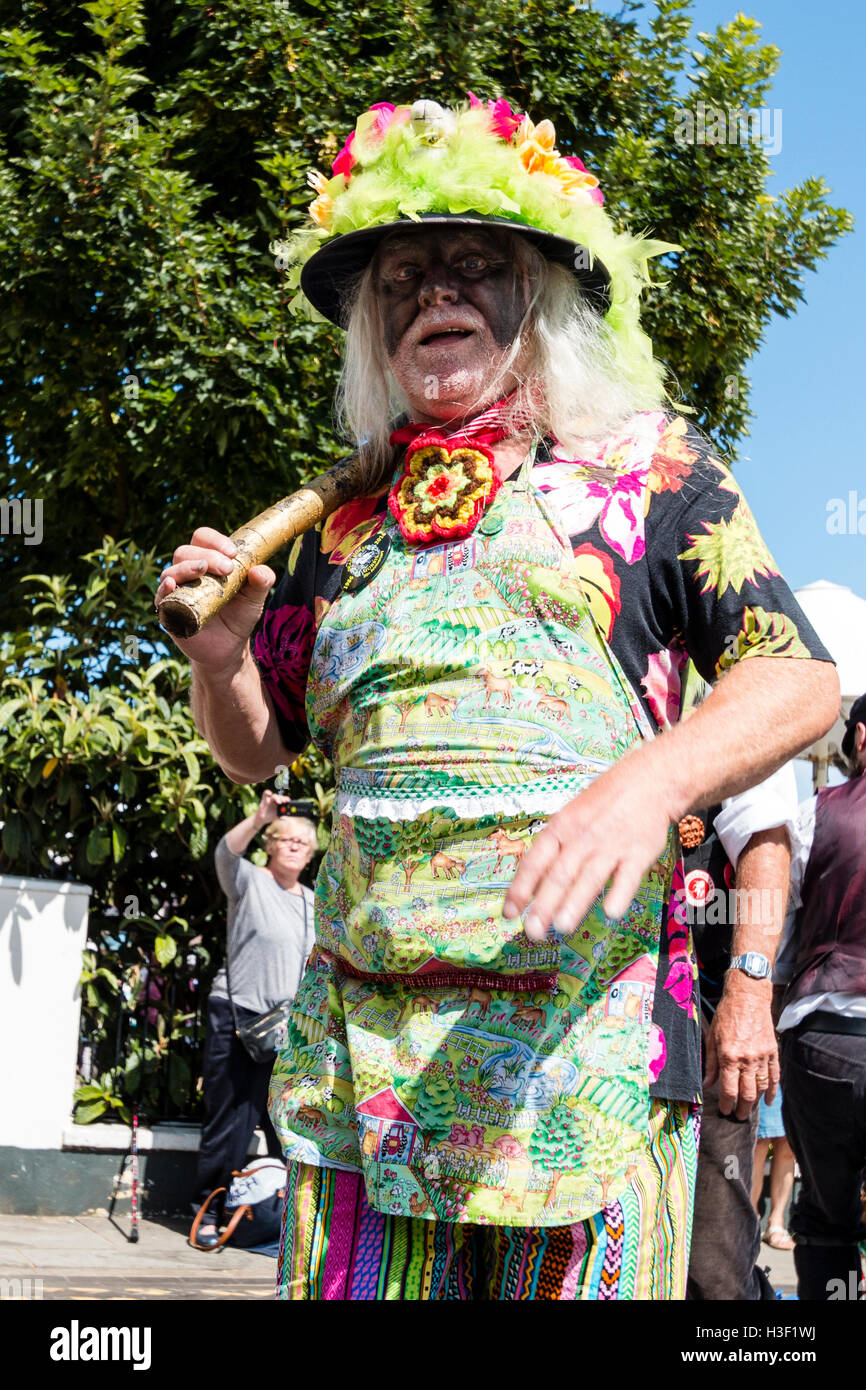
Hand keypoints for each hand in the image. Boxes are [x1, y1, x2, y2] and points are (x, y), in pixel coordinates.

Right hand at [154, 526, 275, 670]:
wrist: (228, 649)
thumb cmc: (239, 617)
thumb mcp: (254, 599)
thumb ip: (262, 582)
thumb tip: (261, 571)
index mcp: (208, 561)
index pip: (203, 539)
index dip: (215, 541)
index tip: (233, 552)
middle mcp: (188, 572)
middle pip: (185, 551)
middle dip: (206, 555)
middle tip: (227, 568)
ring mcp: (176, 591)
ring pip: (171, 570)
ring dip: (186, 567)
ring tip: (203, 570)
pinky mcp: (168, 611)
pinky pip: (160, 596)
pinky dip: (164, 589)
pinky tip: (172, 585)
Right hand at [254, 790, 289, 826]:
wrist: (262, 819)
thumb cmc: (270, 816)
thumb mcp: (277, 817)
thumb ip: (281, 816)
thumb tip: (286, 818)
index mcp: (279, 803)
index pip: (284, 798)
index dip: (286, 799)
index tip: (288, 801)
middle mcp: (275, 800)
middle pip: (279, 796)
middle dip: (282, 798)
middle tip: (283, 802)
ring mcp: (269, 800)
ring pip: (274, 795)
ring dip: (277, 798)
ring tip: (279, 802)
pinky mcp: (263, 800)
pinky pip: (265, 793)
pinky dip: (267, 792)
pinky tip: (269, 793)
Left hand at [503, 755, 671, 939]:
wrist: (649, 780)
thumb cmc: (604, 802)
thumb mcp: (571, 816)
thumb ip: (556, 850)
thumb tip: (534, 885)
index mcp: (561, 828)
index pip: (535, 861)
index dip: (520, 888)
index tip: (509, 913)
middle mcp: (583, 838)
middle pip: (559, 874)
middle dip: (544, 905)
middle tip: (532, 932)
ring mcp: (611, 846)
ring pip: (589, 878)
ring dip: (575, 903)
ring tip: (562, 927)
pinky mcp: (639, 853)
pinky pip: (628, 877)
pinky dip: (619, 894)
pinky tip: (611, 912)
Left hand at [704, 976, 778, 1119]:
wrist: (748, 997)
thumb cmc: (727, 1015)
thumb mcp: (712, 1037)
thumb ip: (711, 1063)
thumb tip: (707, 1084)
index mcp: (729, 1056)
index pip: (728, 1090)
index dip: (726, 1104)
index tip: (725, 1111)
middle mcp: (747, 1059)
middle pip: (747, 1094)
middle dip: (742, 1109)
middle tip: (738, 1117)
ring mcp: (762, 1057)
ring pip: (761, 1088)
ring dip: (756, 1103)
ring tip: (749, 1111)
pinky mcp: (773, 1052)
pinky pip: (775, 1076)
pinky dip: (772, 1091)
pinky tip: (768, 1101)